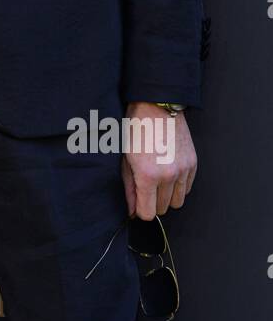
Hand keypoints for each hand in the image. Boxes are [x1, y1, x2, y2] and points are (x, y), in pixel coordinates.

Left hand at [121, 103, 196, 219]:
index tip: (138, 204)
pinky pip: (188, 188)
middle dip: (153, 202)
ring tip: (158, 181)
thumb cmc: (135, 130)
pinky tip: (168, 172)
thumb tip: (132, 211)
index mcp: (148, 175)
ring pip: (178, 202)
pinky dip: (178, 186)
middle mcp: (169, 175)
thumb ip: (129, 189)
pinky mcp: (193, 163)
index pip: (148, 213)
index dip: (141, 211)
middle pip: (163, 208)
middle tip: (146, 187)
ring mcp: (183, 169)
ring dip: (167, 196)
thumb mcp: (125, 160)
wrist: (156, 107)